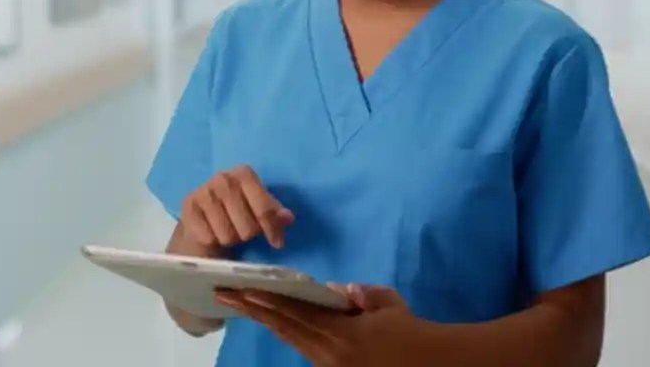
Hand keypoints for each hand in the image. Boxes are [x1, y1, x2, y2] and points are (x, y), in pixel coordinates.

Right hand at [176, 165, 294, 256]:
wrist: (202, 218)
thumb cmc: (237, 212)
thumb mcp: (259, 210)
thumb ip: (274, 213)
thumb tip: (288, 218)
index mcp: (245, 173)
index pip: (264, 209)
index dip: (272, 229)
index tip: (277, 243)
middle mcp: (223, 178)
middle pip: (247, 226)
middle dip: (247, 234)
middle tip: (242, 230)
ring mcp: (203, 191)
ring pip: (227, 235)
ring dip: (230, 238)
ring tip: (227, 230)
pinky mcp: (188, 206)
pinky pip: (208, 237)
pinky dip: (212, 240)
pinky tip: (211, 231)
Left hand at [215, 284, 434, 366]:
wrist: (424, 363)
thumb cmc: (408, 331)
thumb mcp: (387, 303)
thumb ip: (360, 294)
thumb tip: (334, 289)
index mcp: (342, 335)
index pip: (297, 314)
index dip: (268, 301)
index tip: (243, 290)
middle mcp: (328, 353)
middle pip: (283, 328)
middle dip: (253, 310)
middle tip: (224, 295)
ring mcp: (327, 364)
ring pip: (288, 339)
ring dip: (264, 319)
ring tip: (239, 303)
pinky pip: (301, 347)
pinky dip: (284, 330)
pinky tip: (271, 319)